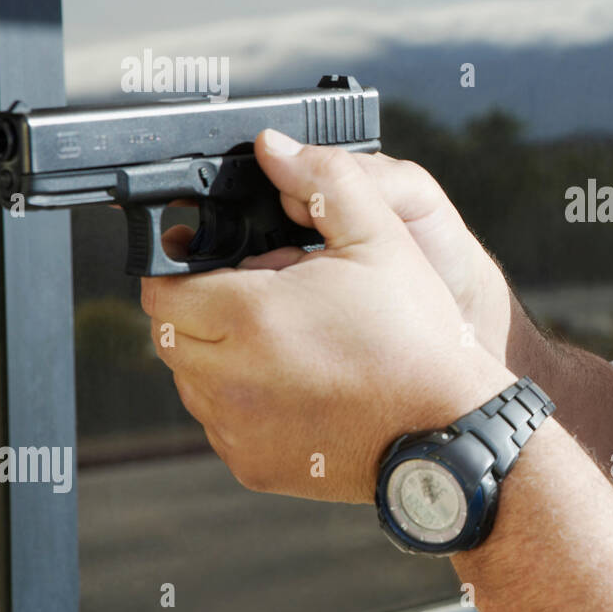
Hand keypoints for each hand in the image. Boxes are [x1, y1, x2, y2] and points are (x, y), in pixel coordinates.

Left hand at [141, 129, 516, 503]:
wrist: (449, 426)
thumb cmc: (419, 336)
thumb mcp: (382, 238)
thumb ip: (324, 180)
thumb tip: (273, 147)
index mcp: (251, 316)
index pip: (163, 287)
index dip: (193, 269)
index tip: (229, 265)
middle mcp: (230, 379)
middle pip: (171, 334)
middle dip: (207, 311)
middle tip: (273, 301)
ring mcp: (237, 428)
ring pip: (192, 381)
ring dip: (222, 357)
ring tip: (293, 345)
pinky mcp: (252, 465)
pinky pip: (221, 424)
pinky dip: (244, 402)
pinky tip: (300, 387)